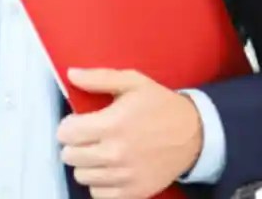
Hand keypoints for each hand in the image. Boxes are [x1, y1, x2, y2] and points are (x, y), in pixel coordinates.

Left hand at [56, 68, 203, 198]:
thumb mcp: (133, 82)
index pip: (66, 134)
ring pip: (81, 176)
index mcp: (112, 125)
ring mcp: (126, 176)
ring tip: (98, 152)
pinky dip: (99, 183)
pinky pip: (99, 194)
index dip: (68, 126)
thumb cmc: (161, 105)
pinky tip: (108, 169)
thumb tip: (71, 74)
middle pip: (70, 156)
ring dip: (85, 164)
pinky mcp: (135, 191)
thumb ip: (99, 78)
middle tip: (87, 137)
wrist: (195, 134)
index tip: (77, 123)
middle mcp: (116, 153)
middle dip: (74, 144)